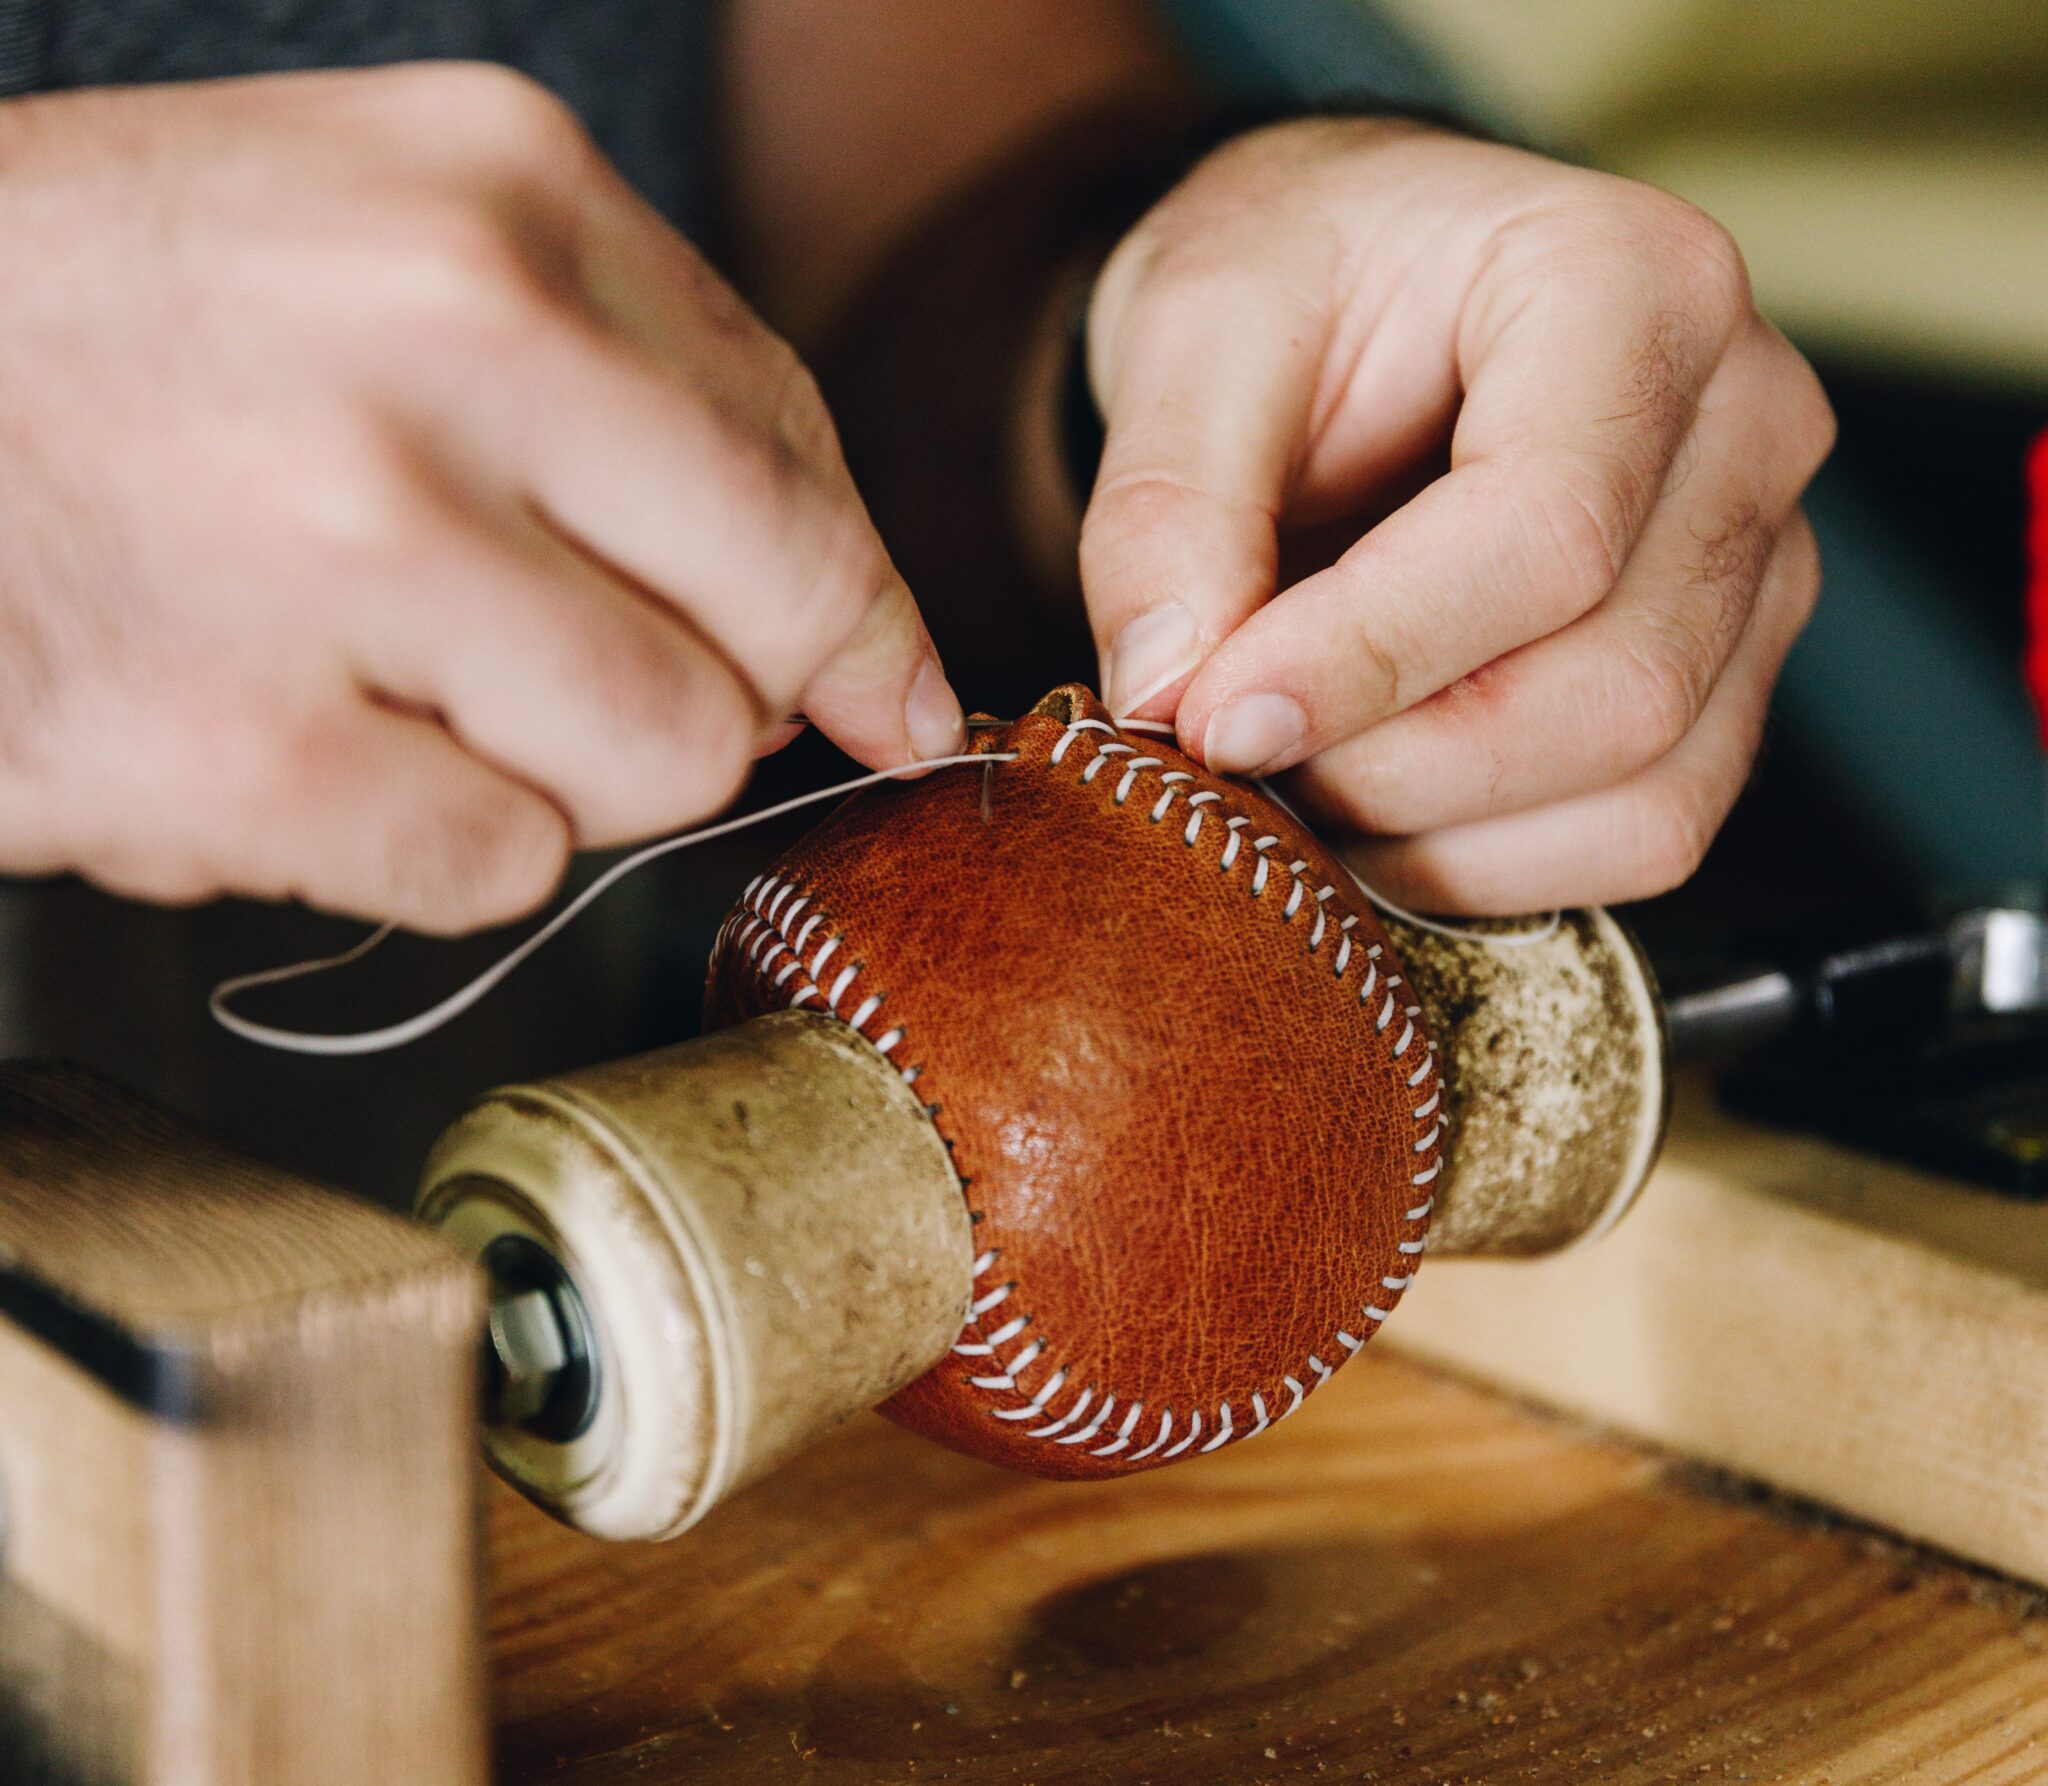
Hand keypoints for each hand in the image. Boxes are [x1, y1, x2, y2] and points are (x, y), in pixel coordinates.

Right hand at [0, 66, 963, 932]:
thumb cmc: (91, 342)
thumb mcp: (361, 252)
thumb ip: (621, 405)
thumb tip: (845, 640)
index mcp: (497, 193)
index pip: (797, 447)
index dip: (850, 601)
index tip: (875, 679)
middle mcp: (443, 339)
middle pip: (775, 621)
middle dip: (721, 692)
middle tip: (578, 679)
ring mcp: (344, 546)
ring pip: (657, 763)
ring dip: (542, 768)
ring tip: (367, 681)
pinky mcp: (246, 747)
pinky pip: (494, 865)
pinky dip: (408, 843)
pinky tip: (277, 741)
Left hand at [1080, 119, 1833, 911]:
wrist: (1362, 299)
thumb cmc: (1297, 286)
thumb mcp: (1189, 330)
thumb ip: (1164, 509)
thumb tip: (1169, 695)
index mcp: (1636, 282)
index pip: (1546, 532)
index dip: (1364, 658)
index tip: (1211, 719)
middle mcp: (1746, 422)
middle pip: (1615, 689)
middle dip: (1391, 768)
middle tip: (1235, 750)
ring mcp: (1758, 562)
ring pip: (1646, 793)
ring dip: (1436, 832)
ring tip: (1293, 773)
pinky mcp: (1731, 673)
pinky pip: (1646, 835)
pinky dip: (1489, 865)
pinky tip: (1373, 808)